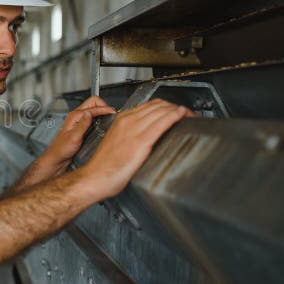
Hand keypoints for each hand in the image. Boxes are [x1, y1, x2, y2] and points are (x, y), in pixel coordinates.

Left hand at [40, 96, 115, 176]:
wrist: (57, 157)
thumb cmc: (62, 149)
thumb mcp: (74, 137)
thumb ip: (82, 125)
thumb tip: (89, 113)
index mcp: (74, 116)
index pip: (93, 107)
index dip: (104, 109)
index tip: (113, 113)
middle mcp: (76, 116)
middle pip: (93, 102)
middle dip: (103, 105)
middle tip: (112, 113)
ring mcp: (79, 120)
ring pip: (93, 109)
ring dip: (102, 111)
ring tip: (110, 117)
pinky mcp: (82, 126)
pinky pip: (92, 117)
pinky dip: (99, 117)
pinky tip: (103, 124)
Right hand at [79, 98, 193, 201]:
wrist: (94, 178)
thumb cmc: (104, 167)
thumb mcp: (117, 143)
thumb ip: (131, 135)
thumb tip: (147, 135)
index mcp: (121, 120)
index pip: (149, 105)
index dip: (166, 106)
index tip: (176, 111)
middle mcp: (127, 121)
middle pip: (157, 105)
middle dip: (174, 106)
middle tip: (187, 114)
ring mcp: (133, 130)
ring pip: (161, 110)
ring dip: (178, 110)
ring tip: (189, 116)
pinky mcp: (140, 141)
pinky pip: (161, 123)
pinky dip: (173, 116)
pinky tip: (182, 115)